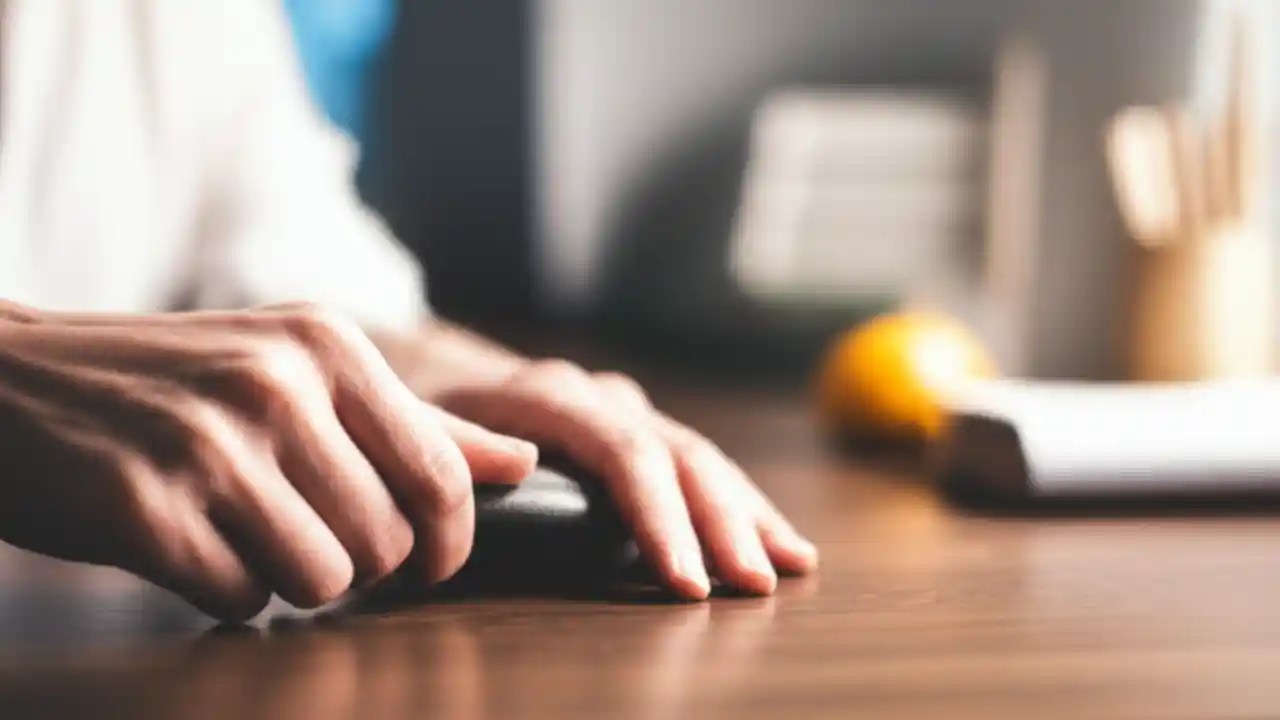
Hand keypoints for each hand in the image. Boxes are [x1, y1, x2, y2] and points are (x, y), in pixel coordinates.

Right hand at [0, 302, 535, 620]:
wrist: (14, 377)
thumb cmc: (179, 381)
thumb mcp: (303, 372)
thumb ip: (419, 422)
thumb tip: (524, 461)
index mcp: (330, 345)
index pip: (444, 476)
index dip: (450, 543)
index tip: (429, 564)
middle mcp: (278, 384)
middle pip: (387, 543)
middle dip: (357, 563)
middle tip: (301, 532)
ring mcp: (208, 443)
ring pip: (322, 581)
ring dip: (289, 579)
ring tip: (243, 530)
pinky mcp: (142, 505)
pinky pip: (238, 598)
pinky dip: (221, 589)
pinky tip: (188, 541)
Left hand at [436, 360, 818, 598]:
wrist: (431, 368)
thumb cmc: (419, 409)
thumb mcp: (416, 424)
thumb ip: (456, 447)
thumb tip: (519, 471)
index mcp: (550, 394)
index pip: (623, 453)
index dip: (659, 517)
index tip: (686, 580)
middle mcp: (601, 397)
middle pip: (678, 455)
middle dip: (721, 524)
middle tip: (754, 583)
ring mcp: (625, 412)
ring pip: (701, 458)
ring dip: (746, 514)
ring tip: (791, 564)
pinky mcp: (637, 434)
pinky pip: (698, 469)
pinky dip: (738, 506)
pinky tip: (776, 541)